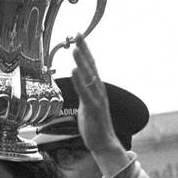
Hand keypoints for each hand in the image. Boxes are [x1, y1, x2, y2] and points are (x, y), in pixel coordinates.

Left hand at [71, 37, 127, 174]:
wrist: (104, 143)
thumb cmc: (95, 126)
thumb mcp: (86, 105)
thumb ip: (83, 92)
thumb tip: (78, 83)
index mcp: (96, 89)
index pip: (90, 65)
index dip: (85, 50)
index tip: (79, 36)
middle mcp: (98, 91)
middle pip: (91, 66)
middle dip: (84, 49)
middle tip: (78, 34)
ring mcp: (97, 99)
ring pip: (89, 76)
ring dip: (82, 62)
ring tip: (75, 48)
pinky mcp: (93, 109)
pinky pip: (85, 92)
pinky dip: (80, 81)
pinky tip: (74, 71)